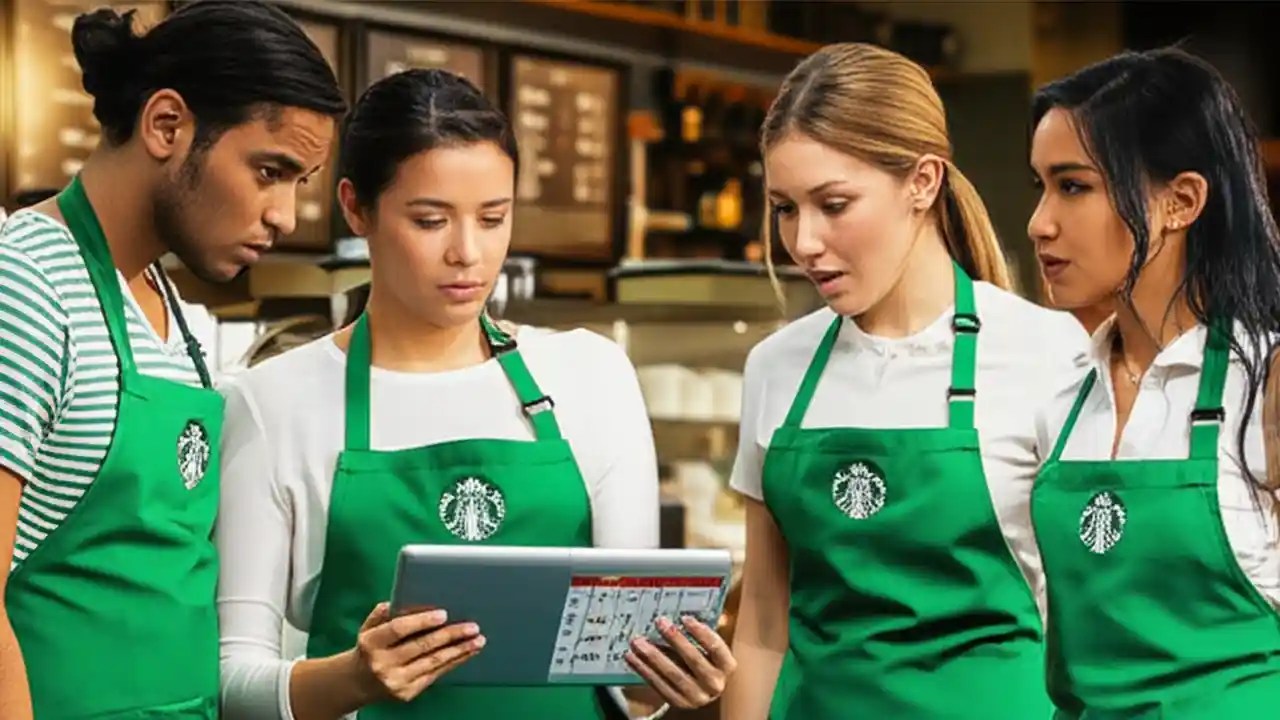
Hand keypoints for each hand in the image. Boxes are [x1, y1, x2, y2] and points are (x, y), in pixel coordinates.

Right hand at [346, 602, 484, 703]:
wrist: (359, 682)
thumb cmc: (371, 646)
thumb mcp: (369, 626)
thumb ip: (385, 612)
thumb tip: (406, 597)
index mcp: (371, 643)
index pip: (398, 629)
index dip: (422, 621)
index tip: (444, 614)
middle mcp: (382, 664)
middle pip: (422, 646)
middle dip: (450, 635)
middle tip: (472, 627)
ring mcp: (396, 681)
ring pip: (433, 662)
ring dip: (459, 651)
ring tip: (477, 640)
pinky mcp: (407, 693)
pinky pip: (435, 674)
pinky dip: (454, 662)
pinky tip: (467, 653)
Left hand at [625, 616, 737, 708]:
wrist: (702, 691)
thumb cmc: (702, 661)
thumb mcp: (705, 649)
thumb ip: (693, 636)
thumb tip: (669, 618)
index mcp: (727, 666)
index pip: (716, 647)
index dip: (701, 632)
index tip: (684, 618)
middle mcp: (715, 684)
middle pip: (694, 660)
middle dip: (675, 640)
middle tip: (659, 622)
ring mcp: (698, 697)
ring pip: (674, 674)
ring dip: (653, 656)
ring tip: (637, 641)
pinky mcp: (679, 703)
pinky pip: (659, 685)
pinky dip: (643, 670)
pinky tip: (632, 657)